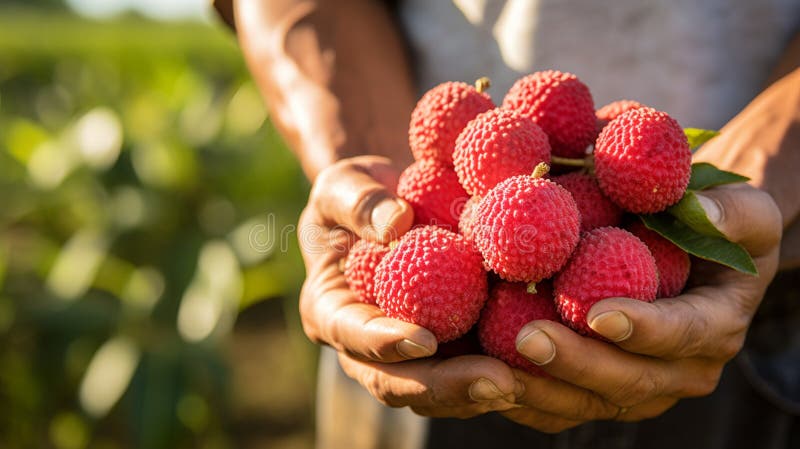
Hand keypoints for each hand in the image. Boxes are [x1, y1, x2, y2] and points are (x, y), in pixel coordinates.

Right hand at [299, 156, 522, 416]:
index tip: (423, 339)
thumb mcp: (342, 184)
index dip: (385, 342)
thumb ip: (358, 203)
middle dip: (450, 387)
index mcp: (331, 312)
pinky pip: (480, 362)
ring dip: (488, 388)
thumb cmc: (357, 193)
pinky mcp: (456, 345)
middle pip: (403, 381)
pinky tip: (551, 359)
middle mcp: (371, 346)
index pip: (353, 334)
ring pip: (446, 387)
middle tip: (496, 383)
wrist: (393, 203)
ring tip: (532, 383)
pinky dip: (513, 366)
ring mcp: (416, 353)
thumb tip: (395, 225)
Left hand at [504, 184, 781, 430]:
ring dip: (541, 390)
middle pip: (628, 380)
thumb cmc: (716, 225)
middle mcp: (678, 370)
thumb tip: (703, 211)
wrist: (690, 254)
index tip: (600, 315)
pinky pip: (560, 408)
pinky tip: (486, 378)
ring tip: (494, 370)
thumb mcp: (744, 211)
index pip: (683, 334)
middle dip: (578, 363)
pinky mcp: (598, 392)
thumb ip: (730, 213)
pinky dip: (524, 399)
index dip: (645, 329)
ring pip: (588, 403)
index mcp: (715, 327)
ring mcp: (636, 387)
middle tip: (530, 338)